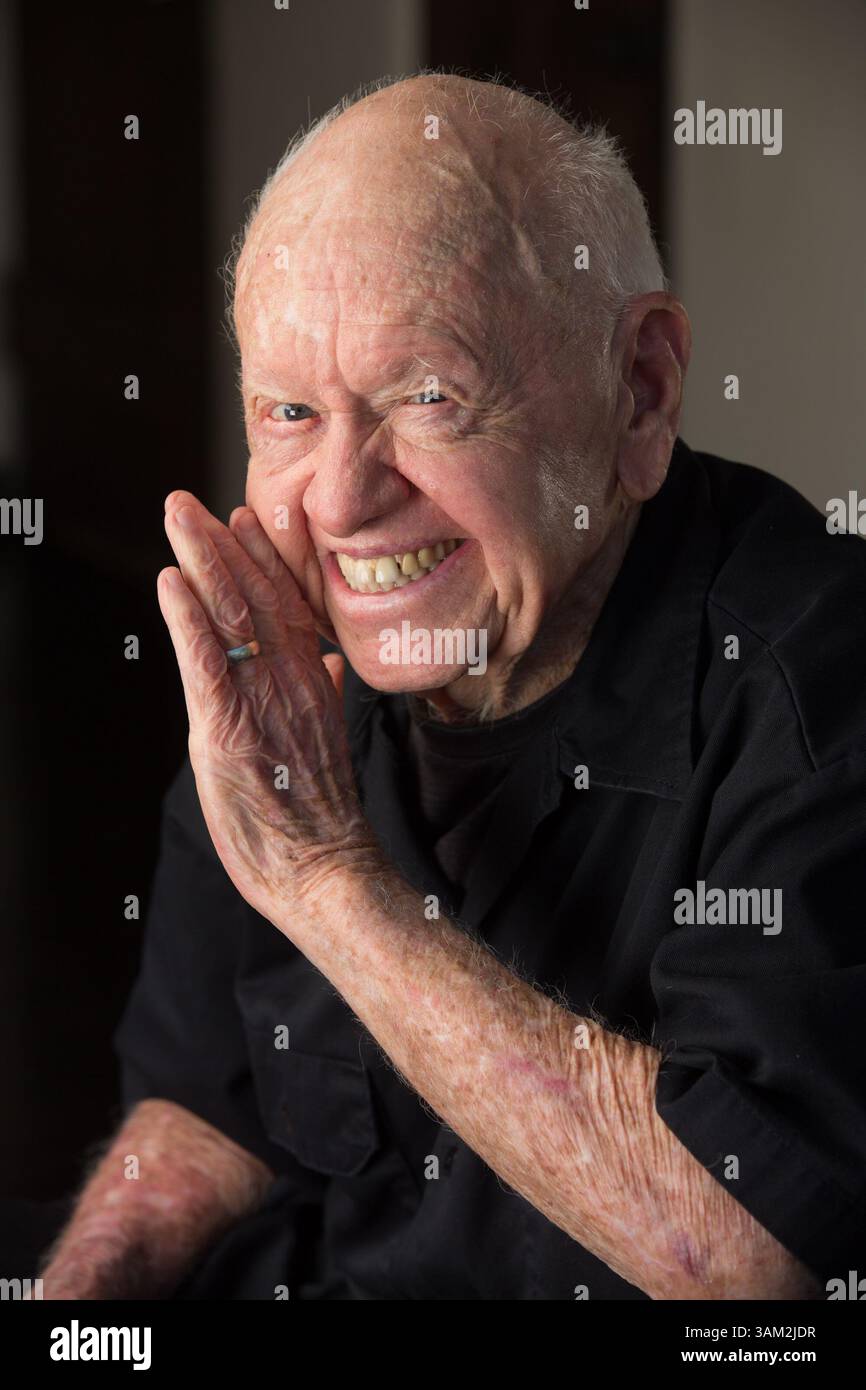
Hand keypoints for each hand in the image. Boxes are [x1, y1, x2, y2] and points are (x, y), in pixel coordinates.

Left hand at [158, 491, 375, 921]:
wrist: (326, 869)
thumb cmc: (320, 817)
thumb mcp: (328, 742)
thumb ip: (327, 695)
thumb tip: (333, 663)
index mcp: (311, 683)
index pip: (286, 606)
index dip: (263, 559)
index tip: (246, 517)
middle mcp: (290, 680)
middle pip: (255, 597)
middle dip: (222, 544)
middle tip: (193, 500)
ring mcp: (261, 701)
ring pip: (231, 616)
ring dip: (201, 562)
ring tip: (179, 517)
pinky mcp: (230, 729)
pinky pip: (207, 663)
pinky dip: (187, 619)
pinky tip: (170, 583)